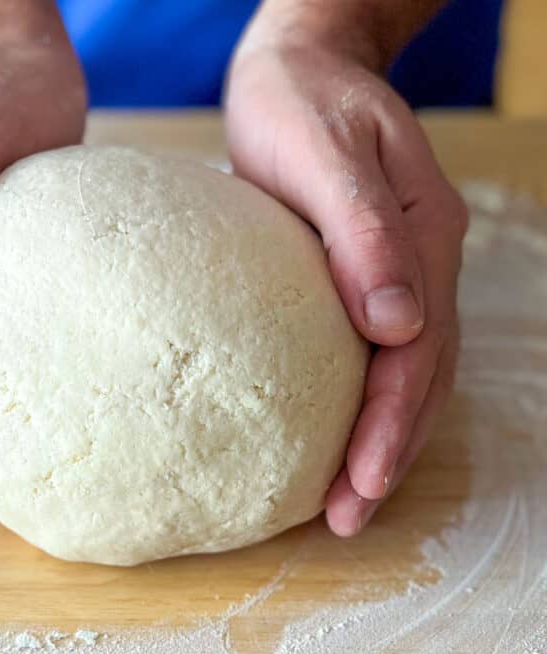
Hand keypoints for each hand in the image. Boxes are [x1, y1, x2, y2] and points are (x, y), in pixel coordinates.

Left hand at [225, 29, 467, 534]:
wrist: (300, 67)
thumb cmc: (300, 106)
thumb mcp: (325, 156)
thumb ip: (367, 237)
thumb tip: (400, 325)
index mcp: (420, 241)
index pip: (415, 355)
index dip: (390, 424)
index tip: (360, 485)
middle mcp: (420, 266)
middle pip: (418, 378)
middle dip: (387, 453)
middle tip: (348, 517)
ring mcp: (399, 274)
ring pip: (405, 373)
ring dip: (381, 438)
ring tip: (347, 498)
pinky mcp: (365, 275)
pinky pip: (378, 352)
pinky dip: (365, 401)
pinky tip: (339, 432)